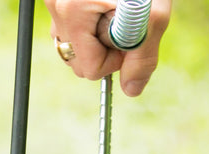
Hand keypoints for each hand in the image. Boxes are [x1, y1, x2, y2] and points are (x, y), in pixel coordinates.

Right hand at [44, 0, 171, 96]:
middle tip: (124, 25)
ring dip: (94, 37)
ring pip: (70, 43)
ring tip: (116, 11)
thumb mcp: (152, 16)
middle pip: (75, 59)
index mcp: (73, 11)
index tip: (131, 41)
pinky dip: (87, 23)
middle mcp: (56, 5)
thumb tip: (132, 90)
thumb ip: (142, 57)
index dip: (116, 62)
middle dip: (102, 51)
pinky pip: (68, 24)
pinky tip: (105, 5)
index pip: (89, 69)